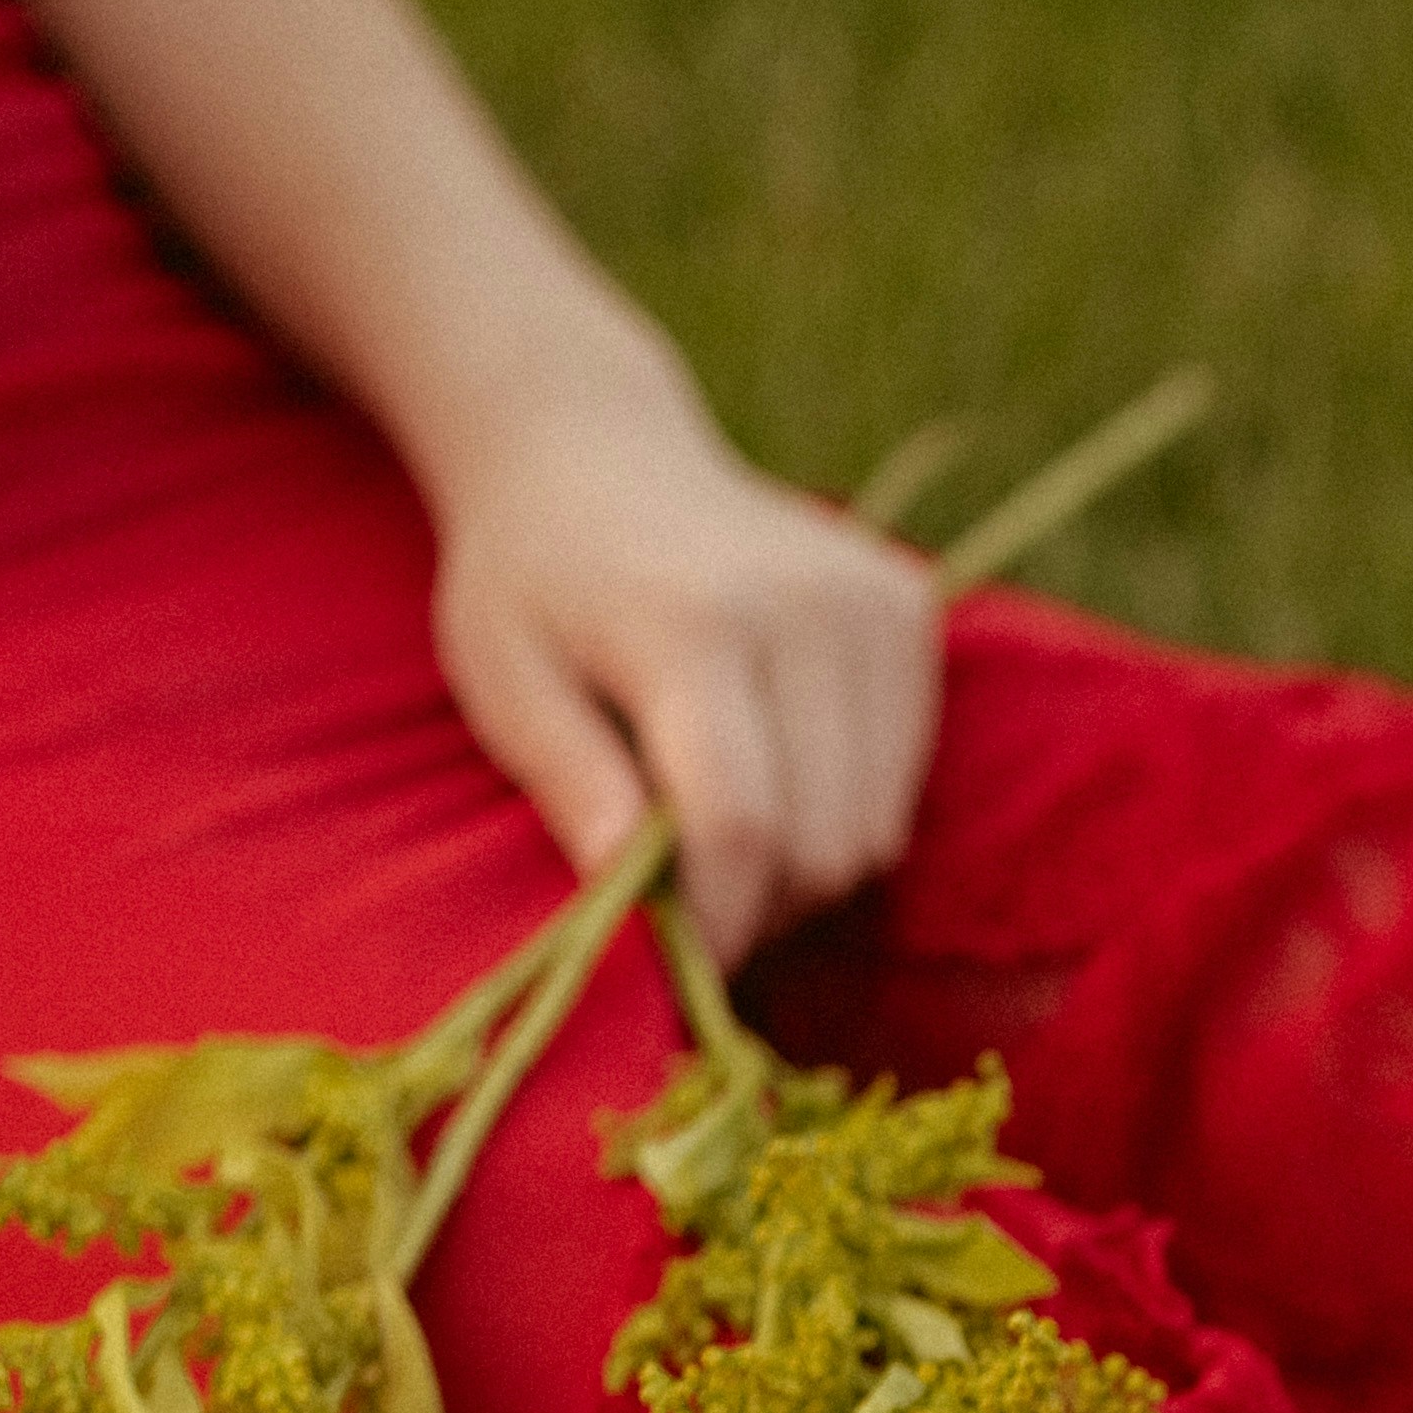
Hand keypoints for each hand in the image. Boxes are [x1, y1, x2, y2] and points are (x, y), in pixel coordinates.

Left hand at [426, 333, 944, 965]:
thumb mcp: (504, 679)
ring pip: (876, 833)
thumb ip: (568, 780)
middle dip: (757, 907)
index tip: (674, 961)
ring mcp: (872, 604)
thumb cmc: (529, 584)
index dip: (713, 924)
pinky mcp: (908, 613)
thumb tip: (624, 892)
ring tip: (725, 840)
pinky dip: (842, 813)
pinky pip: (902, 785)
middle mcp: (806, 608)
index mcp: (695, 624)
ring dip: (804, 873)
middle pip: (822, 846)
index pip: (740, 826)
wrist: (593, 450)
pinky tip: (776, 772)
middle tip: (689, 899)